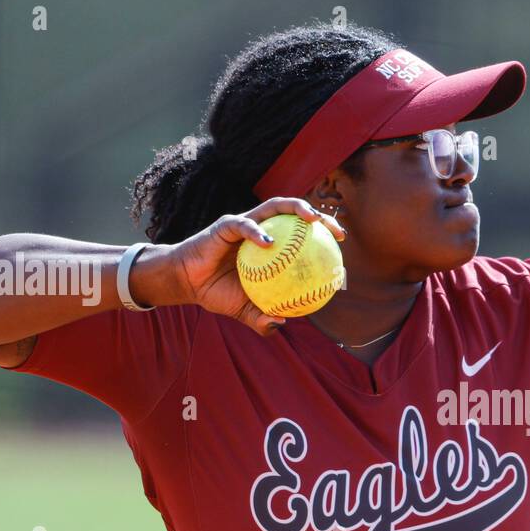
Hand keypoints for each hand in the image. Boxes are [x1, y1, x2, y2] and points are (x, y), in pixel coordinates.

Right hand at [163, 197, 346, 335]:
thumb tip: (281, 323)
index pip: (302, 235)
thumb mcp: (244, 311)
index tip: (342, 246)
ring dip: (295, 209)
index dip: (324, 235)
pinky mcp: (225, 225)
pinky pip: (243, 226)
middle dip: (319, 216)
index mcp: (271, 246)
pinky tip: (268, 243)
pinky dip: (256, 233)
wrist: (187, 283)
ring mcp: (245, 224)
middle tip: (336, 230)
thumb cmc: (218, 293)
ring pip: (274, 207)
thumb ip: (261, 318)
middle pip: (295, 214)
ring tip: (312, 220)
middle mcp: (262, 230)